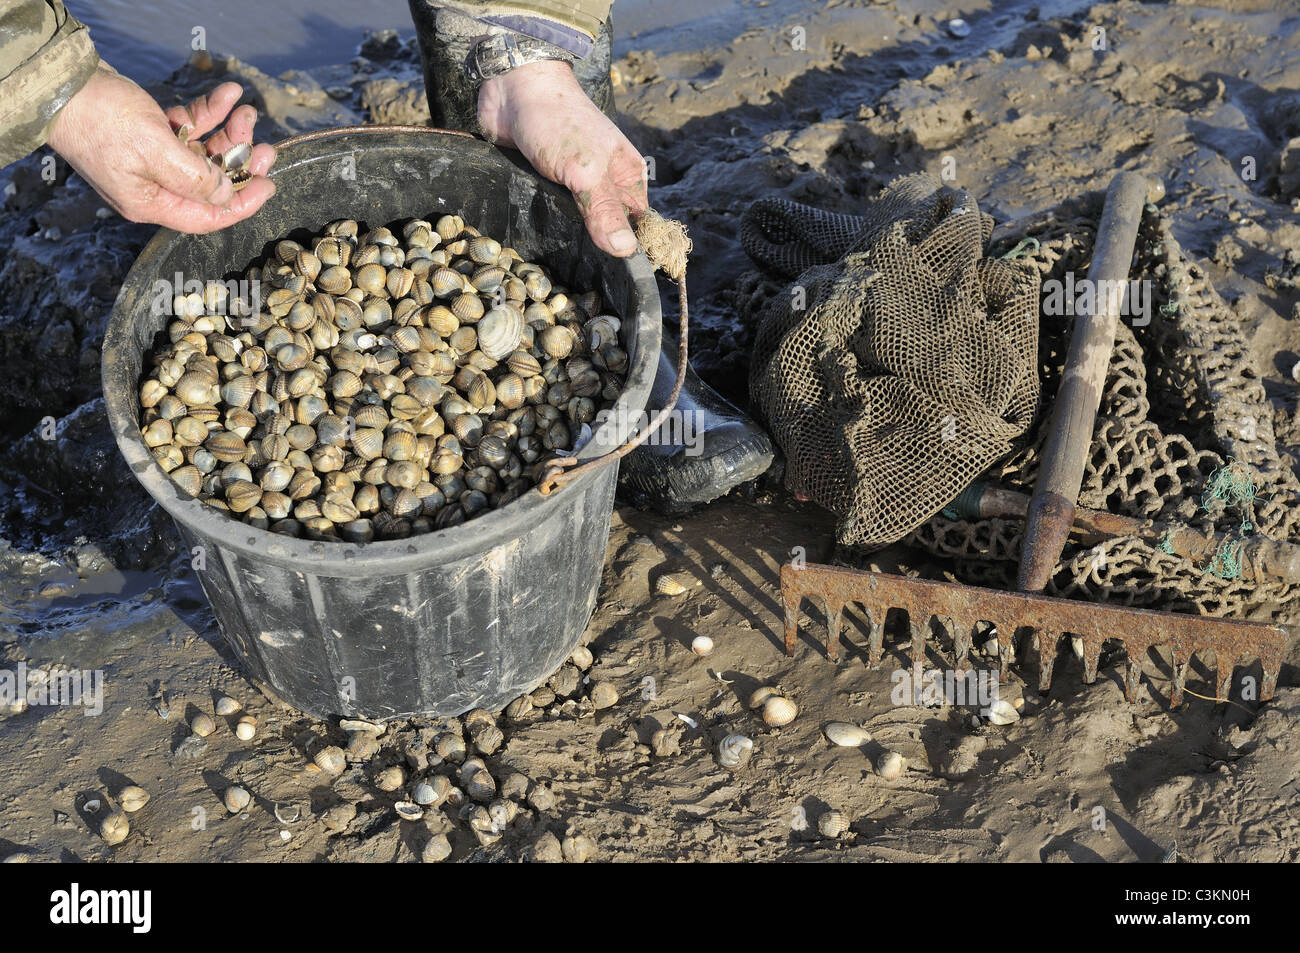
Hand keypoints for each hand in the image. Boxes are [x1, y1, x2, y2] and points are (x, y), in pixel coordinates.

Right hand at [47, 67, 275, 233]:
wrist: (61, 84)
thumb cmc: (102, 121)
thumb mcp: (157, 152)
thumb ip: (197, 179)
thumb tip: (228, 195)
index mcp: (152, 203)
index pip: (208, 216)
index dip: (242, 203)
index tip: (269, 185)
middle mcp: (154, 185)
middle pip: (210, 183)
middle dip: (240, 162)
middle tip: (265, 147)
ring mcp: (150, 158)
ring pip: (203, 152)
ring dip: (229, 132)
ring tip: (246, 110)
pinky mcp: (149, 131)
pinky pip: (189, 126)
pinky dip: (210, 112)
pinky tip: (229, 93)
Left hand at [477, 59, 647, 256]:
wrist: (513, 86)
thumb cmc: (557, 121)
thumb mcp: (586, 170)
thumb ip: (604, 210)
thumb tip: (626, 251)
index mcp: (627, 177)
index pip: (637, 225)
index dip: (628, 248)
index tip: (613, 273)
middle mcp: (605, 181)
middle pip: (606, 227)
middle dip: (594, 244)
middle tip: (578, 265)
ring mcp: (575, 183)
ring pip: (577, 222)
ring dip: (565, 233)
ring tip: (555, 251)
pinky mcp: (547, 182)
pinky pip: (551, 212)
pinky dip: (545, 220)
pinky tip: (537, 233)